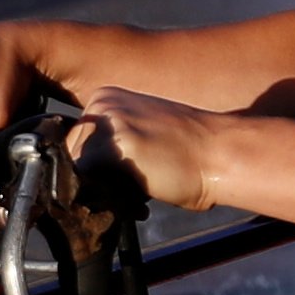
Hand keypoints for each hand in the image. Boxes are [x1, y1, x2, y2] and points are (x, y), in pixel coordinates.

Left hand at [68, 87, 223, 210]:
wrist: (222, 155)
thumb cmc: (191, 153)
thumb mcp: (141, 134)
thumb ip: (110, 145)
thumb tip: (81, 174)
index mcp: (107, 96)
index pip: (76, 142)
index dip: (98, 168)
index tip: (126, 175)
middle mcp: (101, 104)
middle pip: (73, 156)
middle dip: (98, 179)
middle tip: (135, 186)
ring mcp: (104, 124)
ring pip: (79, 172)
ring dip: (104, 190)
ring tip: (140, 190)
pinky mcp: (110, 149)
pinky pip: (90, 186)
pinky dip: (111, 199)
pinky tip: (140, 195)